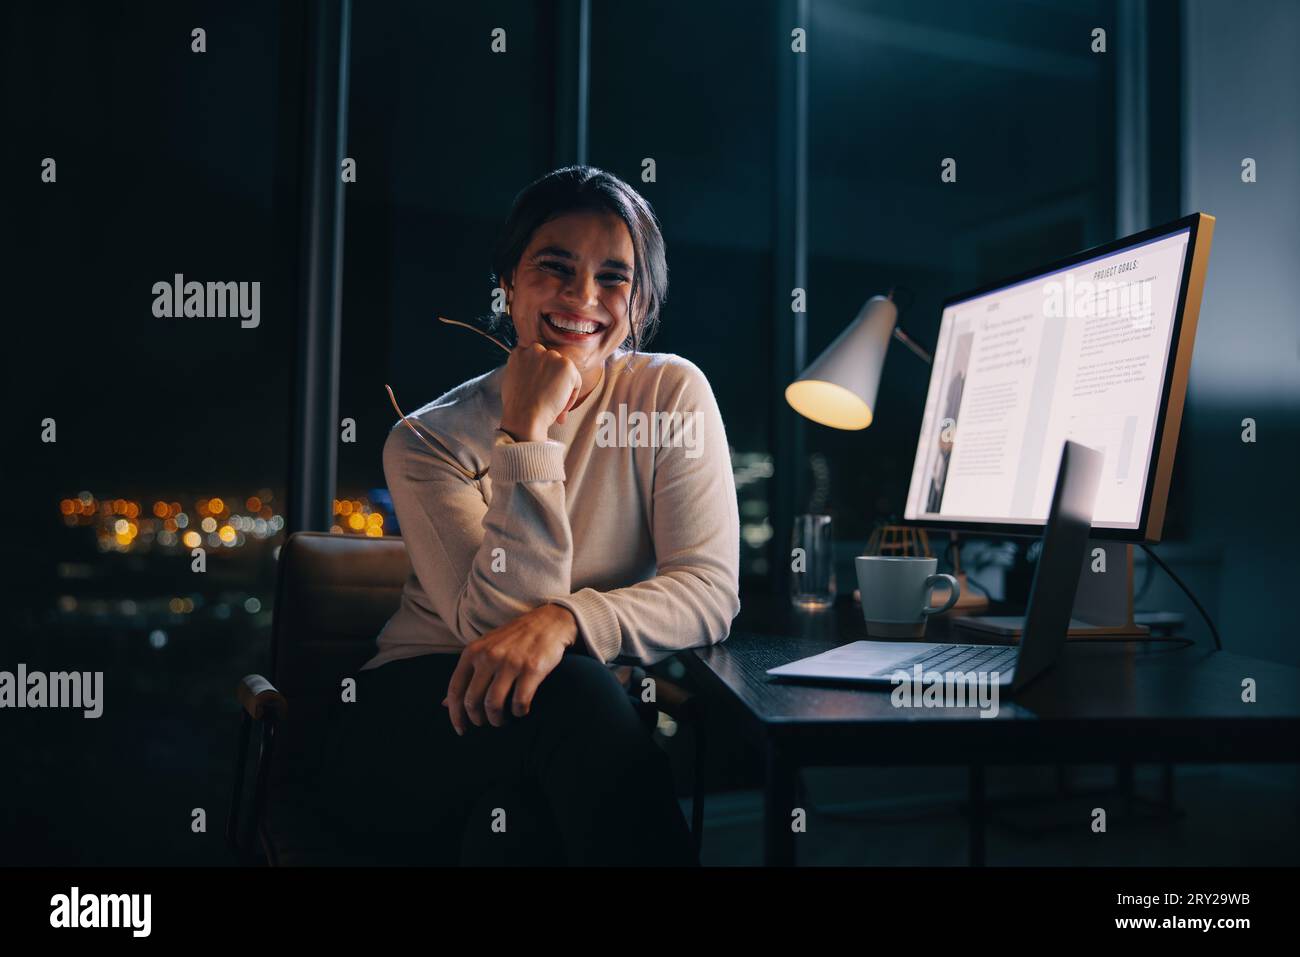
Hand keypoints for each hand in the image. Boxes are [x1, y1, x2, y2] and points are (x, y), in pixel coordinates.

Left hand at [442, 603, 579, 733]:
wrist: (549, 622)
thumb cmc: (514, 639)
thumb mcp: (484, 649)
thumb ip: (466, 675)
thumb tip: (445, 704)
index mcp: (473, 652)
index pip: (455, 690)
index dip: (455, 715)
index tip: (461, 729)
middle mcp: (489, 656)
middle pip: (472, 701)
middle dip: (478, 719)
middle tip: (485, 723)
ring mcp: (510, 663)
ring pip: (493, 705)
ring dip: (497, 720)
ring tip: (502, 720)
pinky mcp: (532, 669)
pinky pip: (519, 702)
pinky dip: (518, 712)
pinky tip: (520, 710)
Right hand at [498, 342, 582, 441]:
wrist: (524, 416)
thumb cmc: (517, 406)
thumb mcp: (512, 381)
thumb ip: (524, 371)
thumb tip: (537, 375)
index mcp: (519, 353)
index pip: (536, 358)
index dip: (541, 376)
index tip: (540, 390)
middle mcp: (535, 350)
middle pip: (552, 364)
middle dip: (552, 380)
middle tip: (548, 399)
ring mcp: (551, 356)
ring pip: (564, 373)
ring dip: (562, 388)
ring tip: (553, 405)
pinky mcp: (566, 365)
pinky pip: (576, 381)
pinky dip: (571, 396)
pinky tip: (560, 406)